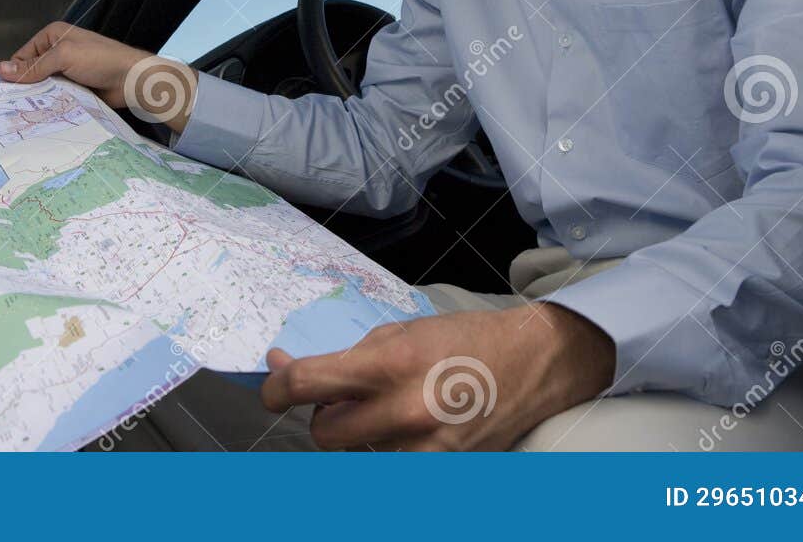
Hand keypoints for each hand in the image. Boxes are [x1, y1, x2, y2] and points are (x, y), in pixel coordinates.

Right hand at [0, 21, 198, 134]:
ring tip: (26, 115)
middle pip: (32, 72)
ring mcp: (67, 71)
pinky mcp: (75, 87)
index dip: (14, 73)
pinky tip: (43, 117)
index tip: (3, 93)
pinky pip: (56, 96)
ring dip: (39, 98)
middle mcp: (58, 52)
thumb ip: (34, 66)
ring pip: (43, 87)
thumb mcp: (64, 57)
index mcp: (53, 36)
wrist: (132, 79)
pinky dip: (51, 104)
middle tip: (11, 108)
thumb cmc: (101, 60)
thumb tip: (2, 70)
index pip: (22, 56)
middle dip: (26, 88)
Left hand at [261, 303, 615, 449]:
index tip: (271, 389)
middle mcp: (405, 411)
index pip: (307, 385)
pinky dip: (385, 450)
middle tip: (341, 397)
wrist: (531, 364)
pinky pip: (387, 466)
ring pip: (355, 454)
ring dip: (357, 434)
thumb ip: (346, 358)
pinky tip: (403, 428)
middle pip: (323, 433)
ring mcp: (423, 449)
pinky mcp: (439, 470)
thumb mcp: (400, 333)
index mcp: (391, 364)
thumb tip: (287, 369)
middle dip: (323, 415)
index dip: (276, 389)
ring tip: (386, 408)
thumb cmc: (463, 340)